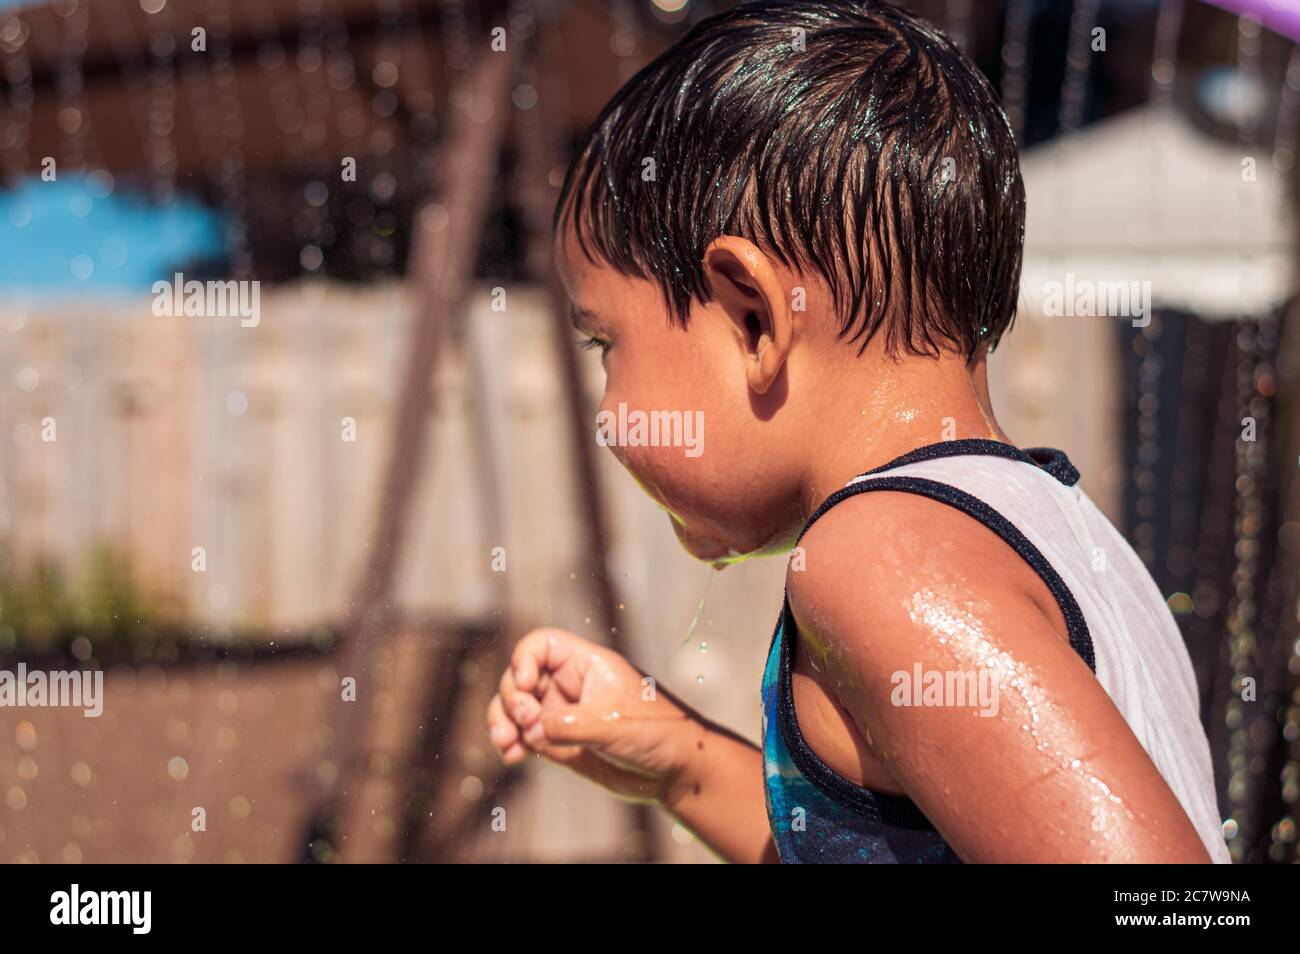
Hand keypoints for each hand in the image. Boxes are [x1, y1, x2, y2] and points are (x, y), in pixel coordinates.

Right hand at [486, 627, 698, 803]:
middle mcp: (569, 685)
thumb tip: (529, 730)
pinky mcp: (558, 743)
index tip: (525, 683)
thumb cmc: (656, 733)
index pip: (541, 645)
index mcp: (586, 665)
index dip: (524, 658)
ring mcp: (561, 714)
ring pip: (515, 708)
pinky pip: (523, 737)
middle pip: (519, 677)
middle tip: (527, 722)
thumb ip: (568, 724)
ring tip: (507, 744)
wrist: (674, 770)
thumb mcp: (612, 723)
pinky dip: (512, 744)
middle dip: (513, 699)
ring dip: (502, 723)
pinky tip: (511, 756)